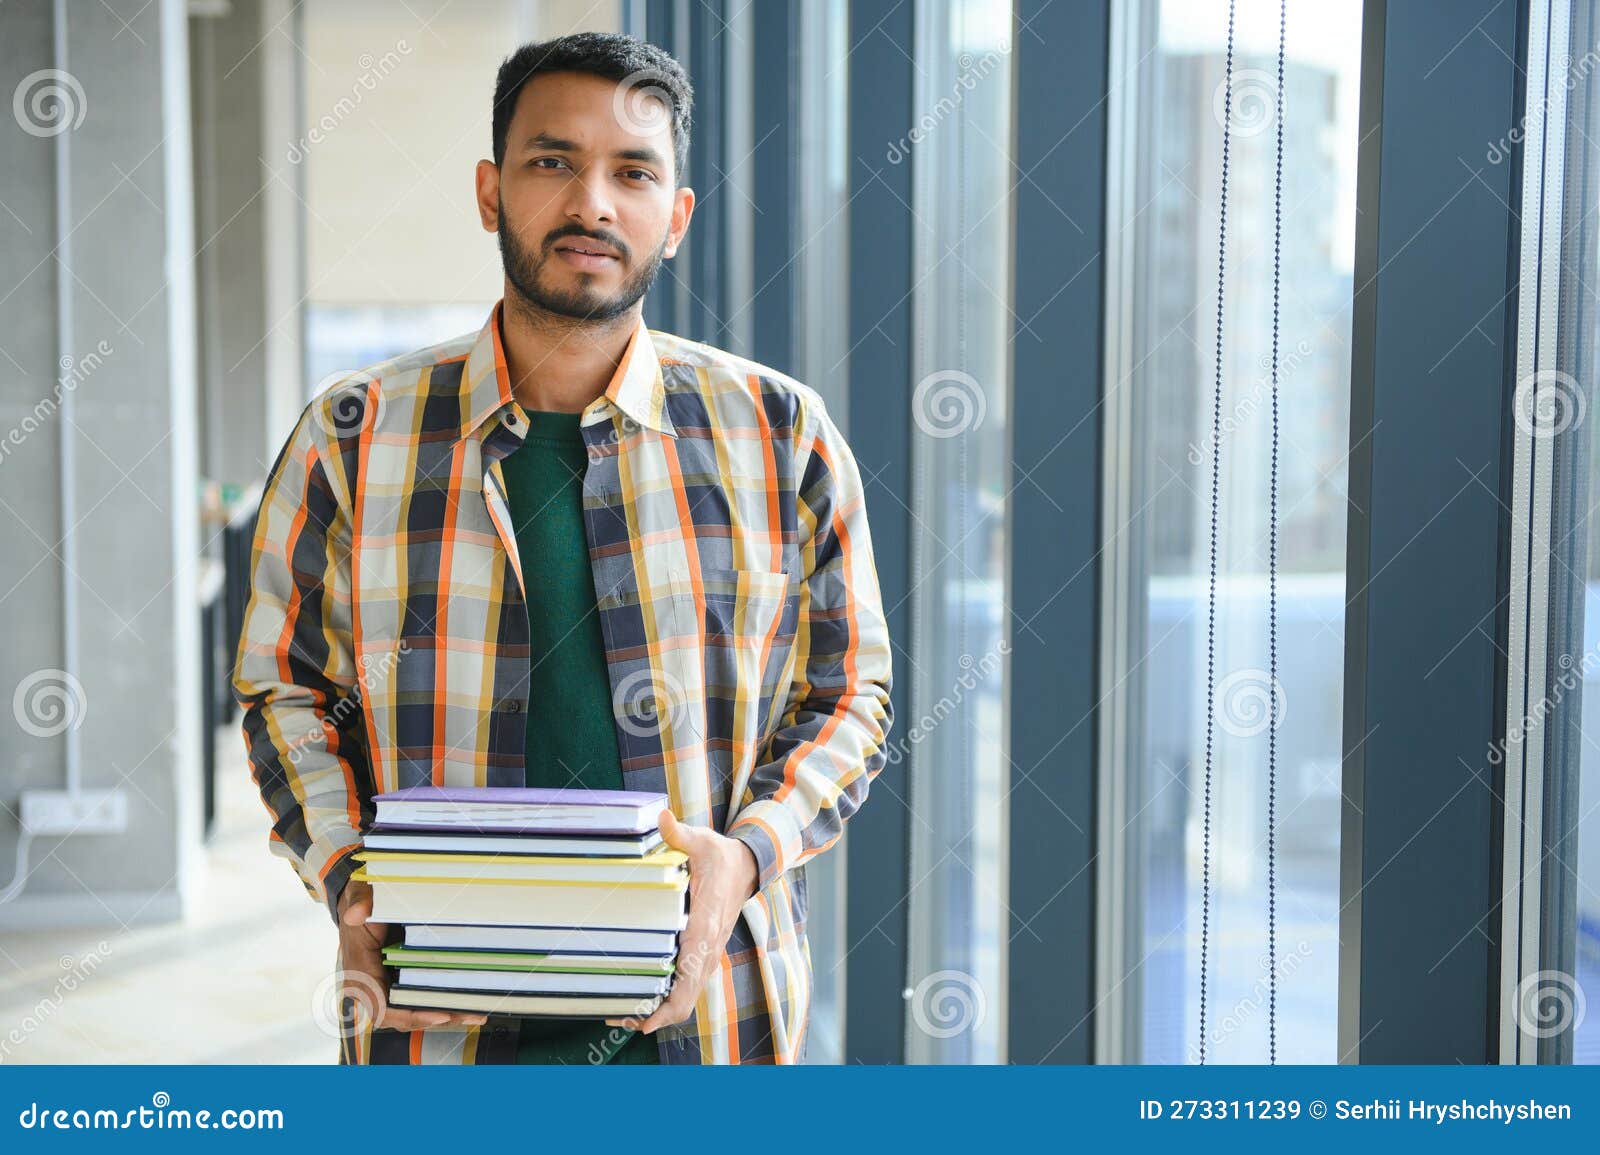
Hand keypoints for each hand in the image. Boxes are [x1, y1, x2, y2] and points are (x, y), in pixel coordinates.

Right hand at [337, 879, 489, 1031]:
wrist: (361, 903)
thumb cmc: (363, 901)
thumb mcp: (360, 896)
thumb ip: (360, 903)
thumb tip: (357, 914)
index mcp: (358, 971)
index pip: (382, 1007)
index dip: (409, 1015)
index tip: (439, 1015)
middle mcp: (369, 986)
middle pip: (401, 1017)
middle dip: (434, 1019)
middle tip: (467, 1015)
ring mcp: (383, 987)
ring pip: (411, 1013)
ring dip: (441, 1016)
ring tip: (474, 1014)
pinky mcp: (396, 983)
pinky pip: (415, 1001)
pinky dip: (438, 1005)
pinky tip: (464, 1005)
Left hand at [605, 809, 758, 1033]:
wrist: (748, 867)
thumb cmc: (721, 856)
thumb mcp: (702, 841)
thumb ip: (678, 833)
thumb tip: (662, 815)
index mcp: (705, 926)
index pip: (690, 976)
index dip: (669, 1004)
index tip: (644, 1019)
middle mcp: (708, 947)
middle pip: (687, 999)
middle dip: (656, 1016)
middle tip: (620, 1017)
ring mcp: (708, 954)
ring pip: (687, 996)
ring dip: (660, 1009)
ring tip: (624, 1011)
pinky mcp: (704, 953)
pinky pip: (688, 984)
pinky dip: (668, 996)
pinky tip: (644, 992)